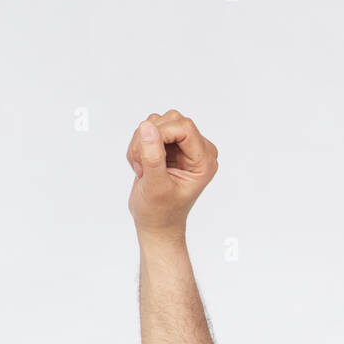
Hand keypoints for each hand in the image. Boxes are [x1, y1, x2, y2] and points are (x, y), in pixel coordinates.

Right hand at [127, 110, 217, 237]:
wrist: (156, 223)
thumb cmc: (160, 212)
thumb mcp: (156, 186)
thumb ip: (153, 156)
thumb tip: (147, 127)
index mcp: (204, 161)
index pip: (184, 127)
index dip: (162, 133)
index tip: (147, 155)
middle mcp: (197, 150)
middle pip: (169, 120)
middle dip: (148, 139)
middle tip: (142, 167)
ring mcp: (182, 146)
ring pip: (156, 122)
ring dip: (141, 143)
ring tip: (142, 169)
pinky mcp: (168, 145)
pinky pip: (149, 129)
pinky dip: (138, 145)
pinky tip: (141, 167)